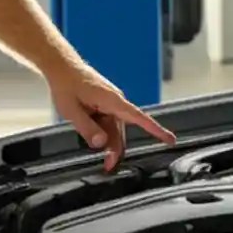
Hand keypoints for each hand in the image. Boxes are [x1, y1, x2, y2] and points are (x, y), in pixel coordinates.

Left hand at [45, 61, 176, 171]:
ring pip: (114, 129)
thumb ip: (86, 128)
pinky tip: (88, 127)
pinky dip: (101, 130)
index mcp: (112, 100)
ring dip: (106, 140)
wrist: (61, 66)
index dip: (155, 130)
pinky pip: (108, 123)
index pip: (138, 118)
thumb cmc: (66, 84)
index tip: (170, 140)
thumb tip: (101, 144)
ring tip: (88, 140)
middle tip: (108, 166)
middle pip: (122, 132)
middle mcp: (116, 101)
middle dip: (116, 150)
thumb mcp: (71, 110)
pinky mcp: (106, 103)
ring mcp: (112, 102)